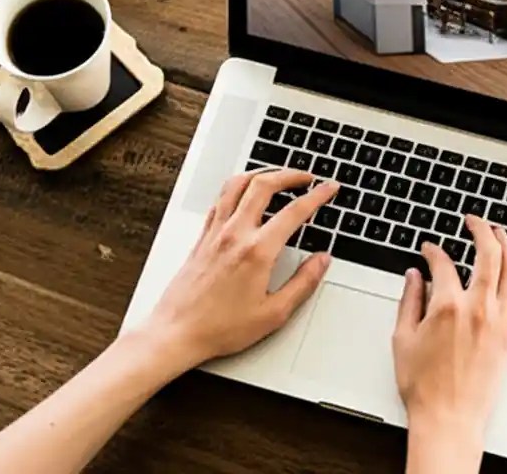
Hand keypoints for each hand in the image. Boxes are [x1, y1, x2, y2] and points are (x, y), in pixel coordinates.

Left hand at [138, 168, 338, 370]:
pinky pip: (220, 200)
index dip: (317, 195)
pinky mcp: (201, 238)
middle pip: (264, 185)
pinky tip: (243, 193)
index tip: (329, 189)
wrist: (177, 333)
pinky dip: (236, 188)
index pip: (294, 212)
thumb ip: (303, 283)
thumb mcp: (274, 313)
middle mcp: (234, 235)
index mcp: (256, 252)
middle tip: (306, 177)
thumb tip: (322, 261)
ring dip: (261, 173)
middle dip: (290, 174)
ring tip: (276, 175)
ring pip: (237, 184)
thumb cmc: (220, 328)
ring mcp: (215, 233)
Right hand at [393, 215, 506, 471]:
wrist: (449, 418)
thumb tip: (414, 276)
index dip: (434, 251)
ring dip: (506, 246)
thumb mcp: (403, 339)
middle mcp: (477, 309)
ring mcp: (498, 321)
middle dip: (481, 230)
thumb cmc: (424, 386)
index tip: (429, 249)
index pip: (443, 264)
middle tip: (474, 220)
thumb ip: (409, 301)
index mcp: (447, 307)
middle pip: (488, 255)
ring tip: (500, 233)